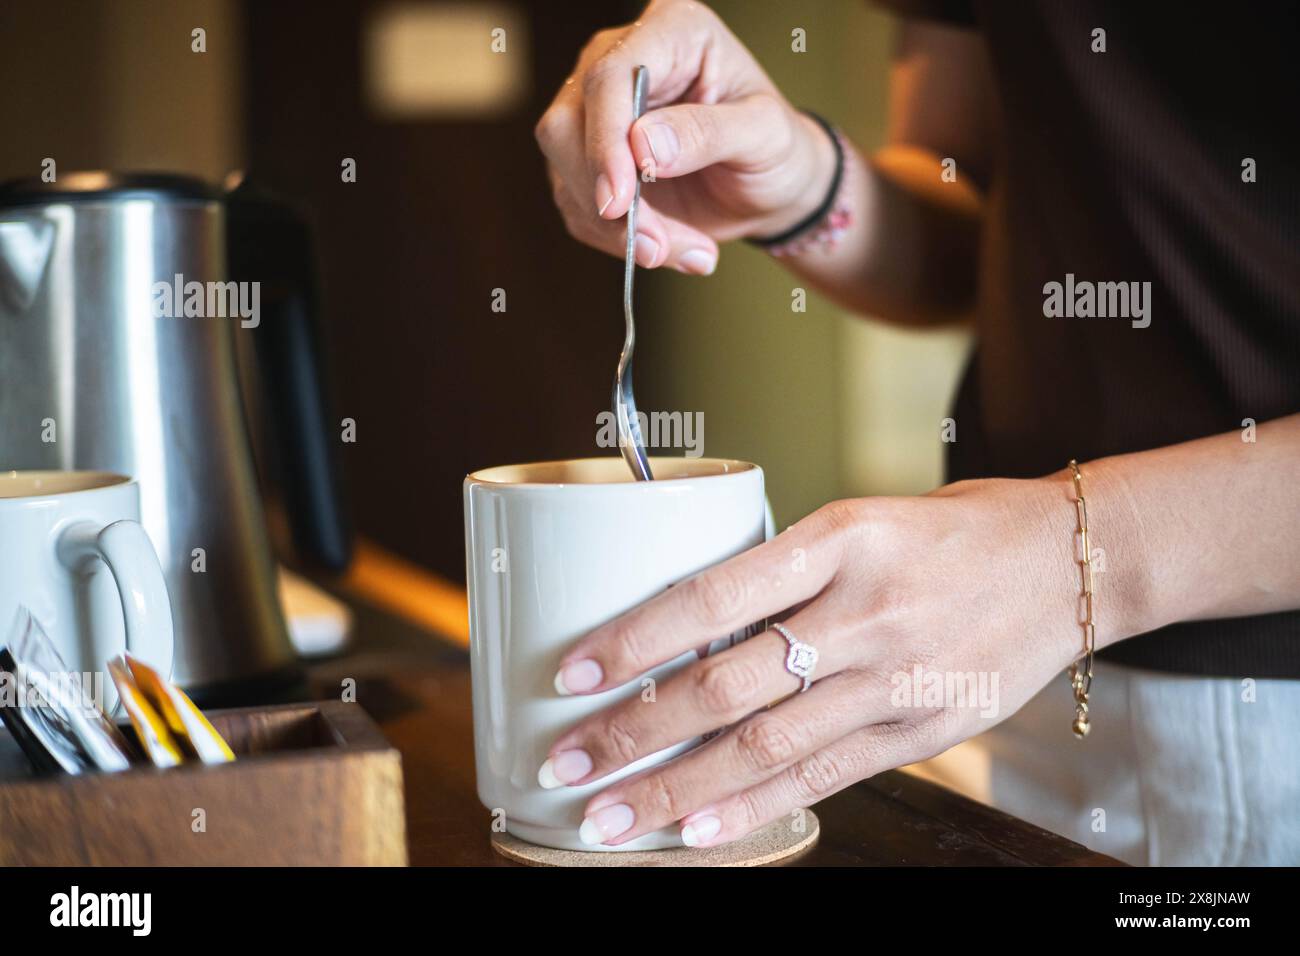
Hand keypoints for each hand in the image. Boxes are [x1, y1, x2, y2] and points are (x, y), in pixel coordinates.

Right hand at [534, 0, 835, 274]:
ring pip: (567, 174)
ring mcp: (597, 113)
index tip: (621, 200)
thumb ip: (709, 133)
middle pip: (567, 125)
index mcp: (671, 32)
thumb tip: (644, 146)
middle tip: (656, 247)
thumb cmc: (774, 147)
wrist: (767, 187)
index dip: (606, 139)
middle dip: (608, 198)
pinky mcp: (588, 161)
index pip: (610, 76)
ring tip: (687, 252)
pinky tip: (668, 249)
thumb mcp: (764, 135)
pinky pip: (579, 207)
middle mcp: (621, 61)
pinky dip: (617, 240)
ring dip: (619, 230)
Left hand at [540, 476, 1108, 846]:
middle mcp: (865, 611)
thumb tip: (688, 629)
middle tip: (568, 762)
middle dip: (634, 731)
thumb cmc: (950, 530)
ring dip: (679, 789)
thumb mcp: (860, 520)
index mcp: (840, 539)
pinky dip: (757, 807)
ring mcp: (898, 677)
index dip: (633, 640)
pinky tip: (702, 831)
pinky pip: (828, 777)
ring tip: (613, 815)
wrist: (1069, 562)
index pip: (712, 596)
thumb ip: (783, 574)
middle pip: (728, 686)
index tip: (572, 673)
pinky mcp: (925, 728)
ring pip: (767, 746)